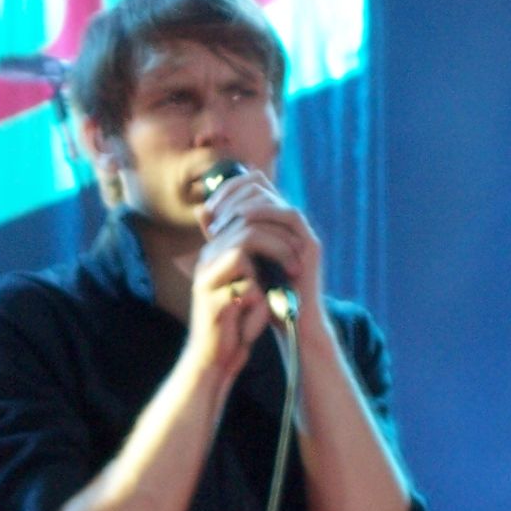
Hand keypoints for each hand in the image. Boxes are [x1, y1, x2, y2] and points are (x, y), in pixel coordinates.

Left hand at [190, 169, 323, 364]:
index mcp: (271, 222)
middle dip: (232, 193)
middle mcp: (286, 222)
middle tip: (213, 212)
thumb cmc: (261, 297)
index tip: (209, 208)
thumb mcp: (234, 260)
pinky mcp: (309, 243)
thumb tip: (200, 210)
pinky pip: (289, 215)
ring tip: (222, 219)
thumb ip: (221, 237)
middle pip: (260, 183)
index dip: (229, 188)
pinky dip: (263, 212)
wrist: (289, 326)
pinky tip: (242, 219)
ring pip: (272, 196)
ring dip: (242, 203)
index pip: (251, 185)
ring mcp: (300, 231)